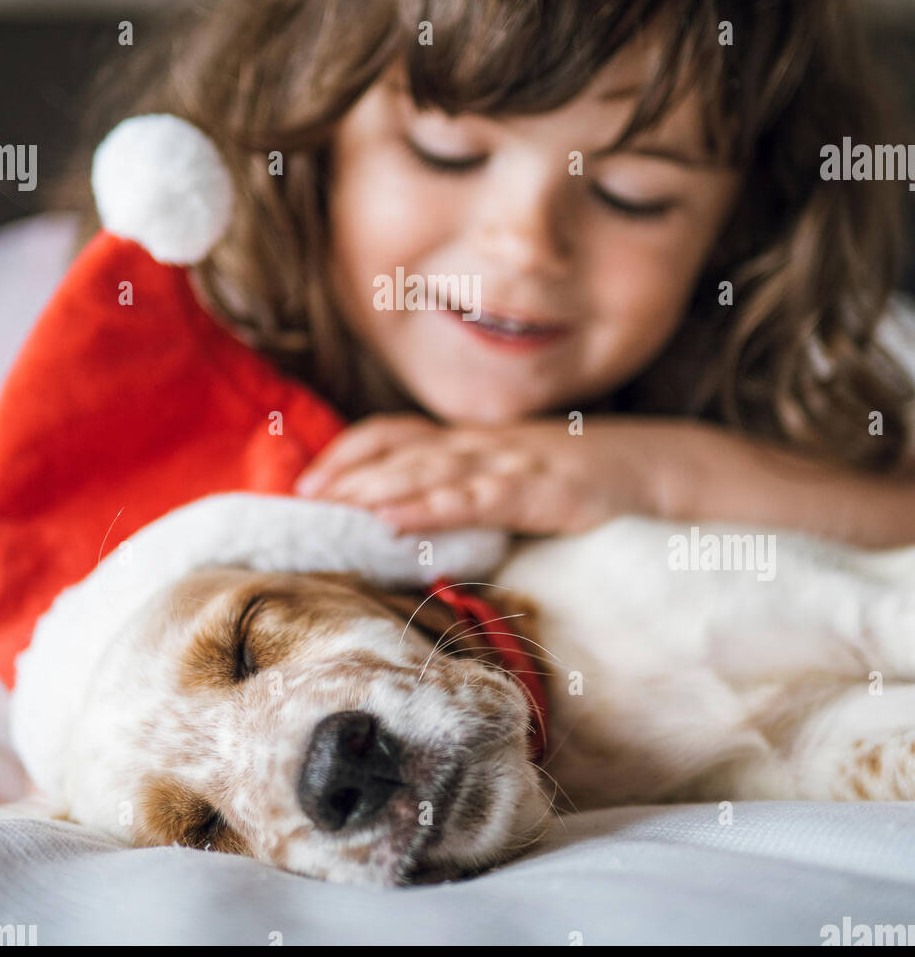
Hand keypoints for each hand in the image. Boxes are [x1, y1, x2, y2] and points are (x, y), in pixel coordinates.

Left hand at [293, 412, 662, 535]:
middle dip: (349, 474)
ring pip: (431, 470)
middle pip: (402, 452)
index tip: (310, 483)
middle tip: (302, 499)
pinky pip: (476, 497)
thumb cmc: (579, 478)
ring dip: (377, 486)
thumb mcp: (514, 478)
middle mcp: (482, 446)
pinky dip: (432, 507)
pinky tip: (397, 519)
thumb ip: (468, 490)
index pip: (396, 435)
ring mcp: (510, 463)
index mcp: (473, 443)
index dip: (351, 453)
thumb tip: (411, 521)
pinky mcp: (539, 489)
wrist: (654, 466)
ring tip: (334, 506)